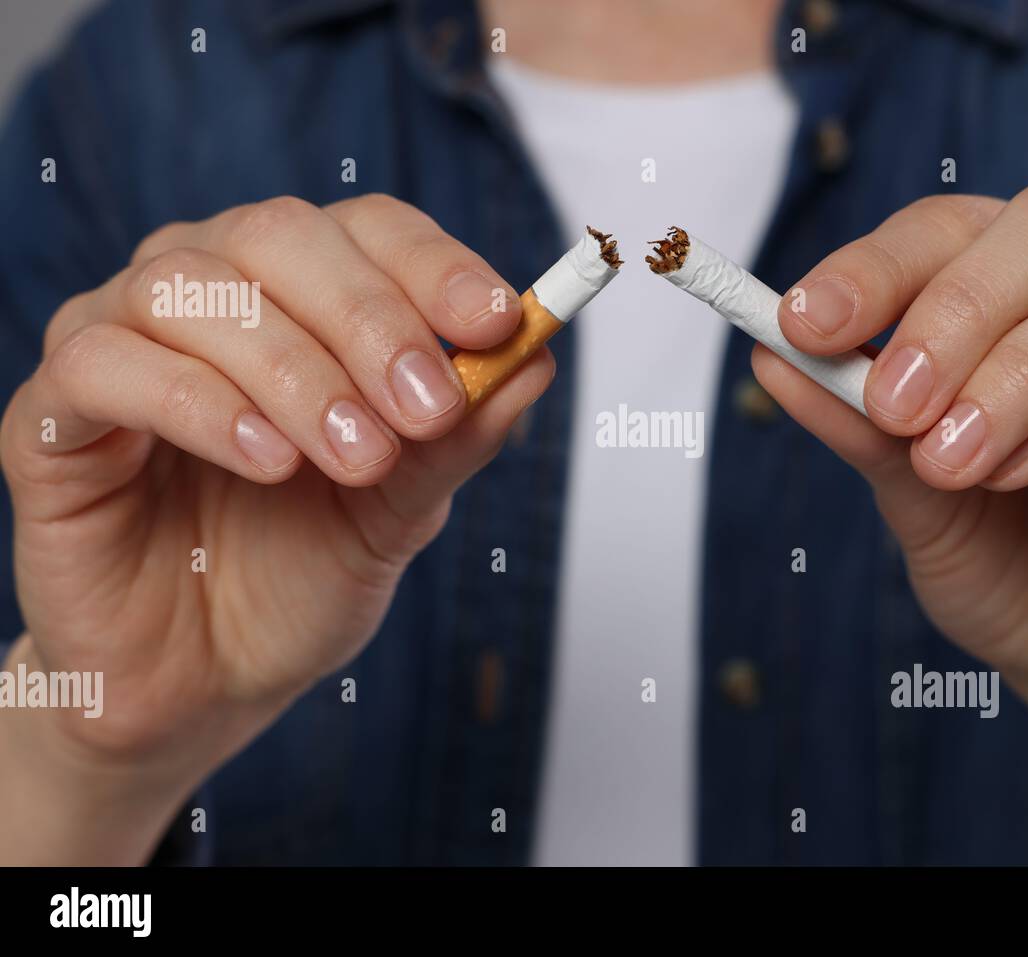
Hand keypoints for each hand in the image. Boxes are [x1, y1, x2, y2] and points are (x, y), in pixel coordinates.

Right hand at [0, 194, 552, 859]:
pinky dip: (198, 403)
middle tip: (425, 405)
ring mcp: (119, 343)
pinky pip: (108, 367)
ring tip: (355, 455)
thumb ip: (456, 436)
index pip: (365, 229)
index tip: (502, 321)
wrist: (207, 680)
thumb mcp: (402, 508)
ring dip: (294, 369)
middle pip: (278, 235)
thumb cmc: (301, 574)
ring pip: (192, 290)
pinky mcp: (50, 416)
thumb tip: (537, 358)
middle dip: (369, 317)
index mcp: (298, 299)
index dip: (434, 264)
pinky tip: (267, 460)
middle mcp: (205, 295)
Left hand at [757, 176, 1027, 860]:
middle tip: (895, 401)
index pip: (963, 224)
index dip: (880, 262)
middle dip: (960, 305)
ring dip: (1018, 374)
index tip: (802, 322)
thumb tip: (770, 355)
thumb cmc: (1008, 561)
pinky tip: (1015, 473)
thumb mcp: (911, 489)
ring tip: (950, 461)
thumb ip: (857, 420)